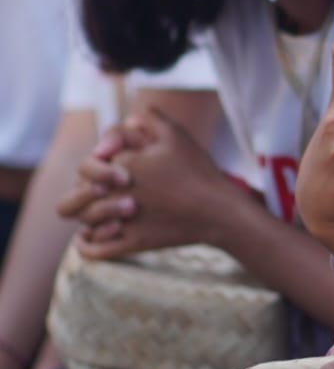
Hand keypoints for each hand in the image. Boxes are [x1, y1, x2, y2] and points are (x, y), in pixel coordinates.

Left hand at [70, 110, 230, 258]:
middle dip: (86, 190)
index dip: (97, 164)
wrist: (218, 209)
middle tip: (104, 190)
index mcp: (122, 164)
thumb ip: (150, 118)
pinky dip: (86, 245)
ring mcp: (122, 220)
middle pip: (79, 192)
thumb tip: (128, 119)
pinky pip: (94, 250)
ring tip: (98, 212)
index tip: (112, 165)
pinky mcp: (131, 244)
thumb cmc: (197, 169)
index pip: (88, 164)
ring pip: (83, 221)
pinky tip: (89, 237)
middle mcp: (116, 192)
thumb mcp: (176, 134)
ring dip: (86, 215)